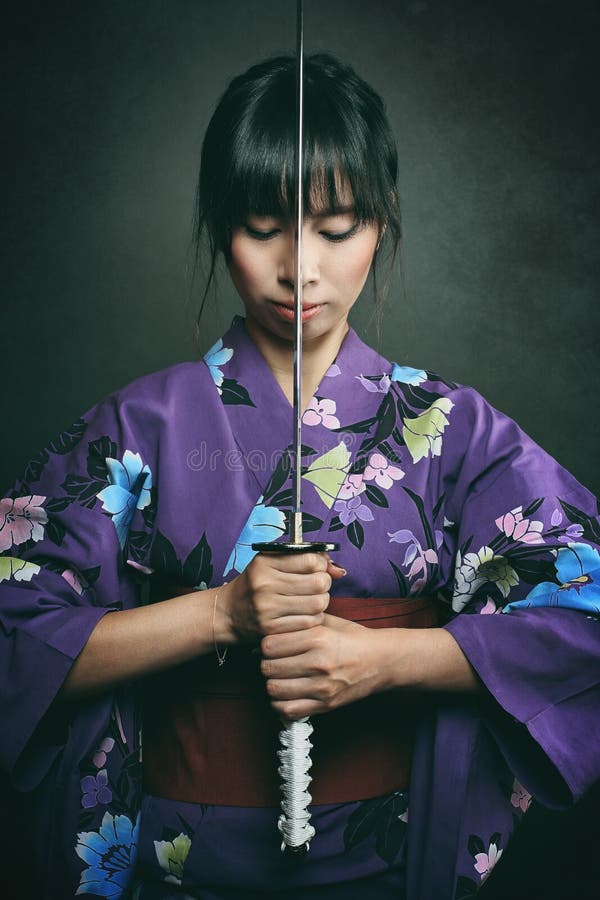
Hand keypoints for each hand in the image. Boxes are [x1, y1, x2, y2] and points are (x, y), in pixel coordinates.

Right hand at [222, 552, 345, 643]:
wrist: (229, 613)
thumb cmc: (257, 584)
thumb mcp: (273, 564)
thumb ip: (307, 561)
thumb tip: (339, 570)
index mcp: (265, 563)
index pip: (311, 560)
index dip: (320, 565)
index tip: (315, 569)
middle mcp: (265, 584)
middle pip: (319, 582)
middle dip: (324, 584)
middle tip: (315, 586)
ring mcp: (267, 608)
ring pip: (318, 604)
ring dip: (320, 602)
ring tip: (310, 600)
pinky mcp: (272, 629)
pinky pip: (310, 622)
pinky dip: (313, 618)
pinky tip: (303, 614)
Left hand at [260, 613, 388, 718]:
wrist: (382, 661)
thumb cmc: (353, 638)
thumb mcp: (328, 621)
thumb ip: (299, 623)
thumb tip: (268, 629)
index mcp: (318, 638)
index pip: (270, 645)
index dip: (266, 644)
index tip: (272, 645)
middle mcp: (319, 663)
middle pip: (269, 667)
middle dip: (267, 663)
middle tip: (274, 661)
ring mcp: (322, 687)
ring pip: (274, 689)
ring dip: (272, 683)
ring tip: (279, 677)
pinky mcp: (326, 705)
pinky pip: (288, 710)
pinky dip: (280, 703)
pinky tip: (286, 694)